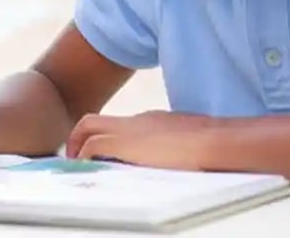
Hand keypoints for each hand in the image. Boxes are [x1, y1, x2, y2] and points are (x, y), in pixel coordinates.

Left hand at [65, 111, 215, 170]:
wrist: (214, 140)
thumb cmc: (210, 143)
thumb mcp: (188, 139)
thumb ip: (174, 143)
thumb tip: (176, 156)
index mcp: (150, 121)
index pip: (118, 127)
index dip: (105, 139)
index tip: (101, 154)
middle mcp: (135, 121)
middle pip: (94, 120)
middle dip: (79, 136)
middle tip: (76, 156)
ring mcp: (128, 129)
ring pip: (87, 126)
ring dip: (77, 145)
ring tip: (76, 163)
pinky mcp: (124, 143)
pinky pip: (92, 146)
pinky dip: (84, 156)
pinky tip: (86, 168)